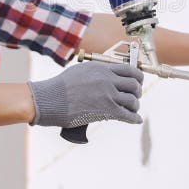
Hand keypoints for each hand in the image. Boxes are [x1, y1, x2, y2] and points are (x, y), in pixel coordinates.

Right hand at [27, 61, 143, 127]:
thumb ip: (98, 71)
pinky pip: (127, 115)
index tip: (137, 82)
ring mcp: (108, 95)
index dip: (138, 77)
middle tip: (135, 96)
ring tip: (132, 109)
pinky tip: (136, 120)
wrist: (50, 100)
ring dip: (135, 106)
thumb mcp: (81, 70)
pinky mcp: (106, 111)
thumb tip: (109, 74)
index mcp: (103, 69)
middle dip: (137, 91)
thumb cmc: (62, 86)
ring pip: (133, 100)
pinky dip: (134, 118)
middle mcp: (108, 80)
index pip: (130, 70)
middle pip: (134, 85)